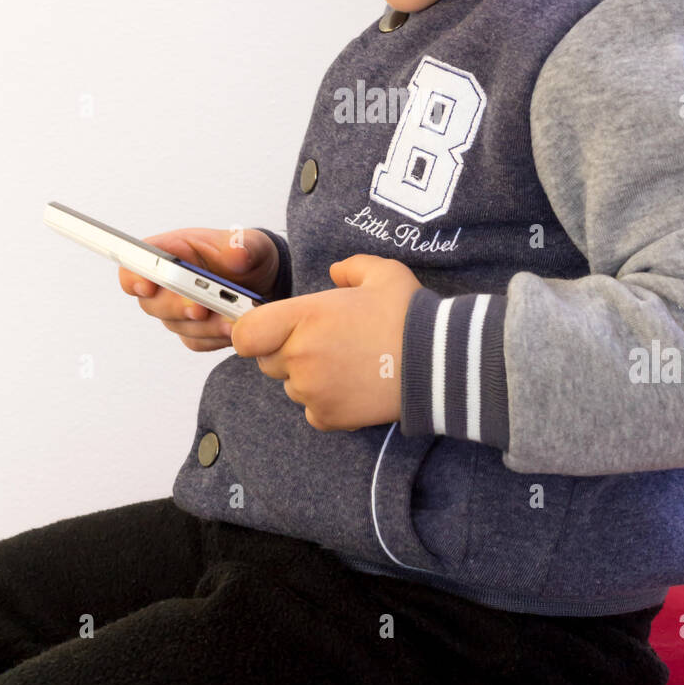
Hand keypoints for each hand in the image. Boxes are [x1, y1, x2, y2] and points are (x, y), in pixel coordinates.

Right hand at [118, 227, 280, 350]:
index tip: (148, 285)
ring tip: (231, 318)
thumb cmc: (248, 257)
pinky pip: (196, 341)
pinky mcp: (193, 332)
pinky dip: (215, 336)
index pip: (136, 265)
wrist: (264, 284)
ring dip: (203, 325)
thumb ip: (243, 245)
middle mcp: (167, 284)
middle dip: (177, 306)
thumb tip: (237, 253)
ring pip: (176, 325)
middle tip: (200, 308)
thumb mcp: (252, 243)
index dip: (135, 276)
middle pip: (151, 302)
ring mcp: (177, 310)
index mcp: (172, 252)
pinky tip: (233, 326)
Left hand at [229, 254, 423, 430]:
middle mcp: (301, 355)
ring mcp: (312, 390)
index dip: (253, 332)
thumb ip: (351, 268)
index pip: (245, 334)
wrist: (438, 363)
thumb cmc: (408, 314)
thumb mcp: (382, 272)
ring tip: (347, 364)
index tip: (271, 328)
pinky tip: (354, 386)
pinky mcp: (328, 417)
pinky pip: (313, 411)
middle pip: (268, 360)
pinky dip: (327, 402)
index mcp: (304, 317)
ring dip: (309, 377)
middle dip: (288, 351)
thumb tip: (336, 273)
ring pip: (292, 386)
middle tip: (326, 342)